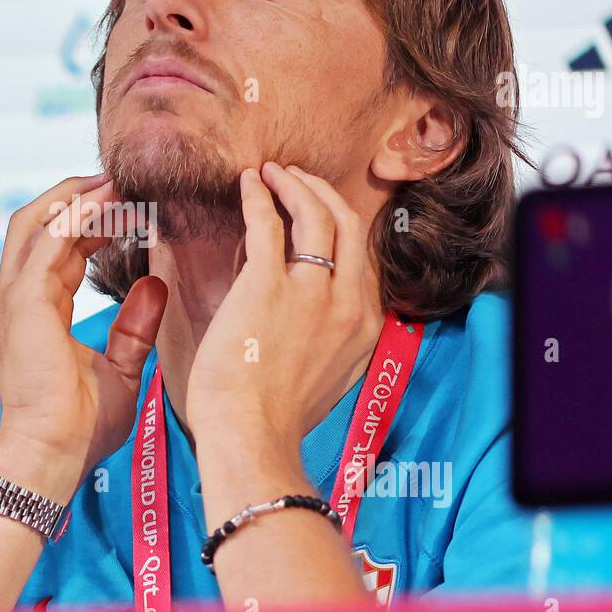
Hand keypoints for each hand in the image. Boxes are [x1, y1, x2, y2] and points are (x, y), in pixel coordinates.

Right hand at [0, 174, 167, 486]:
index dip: (92, 220)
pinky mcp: (23, 302)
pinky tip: (109, 204)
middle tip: (123, 182)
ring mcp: (14, 297)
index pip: (59, 246)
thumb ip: (134, 326)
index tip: (130, 205)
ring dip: (77, 197)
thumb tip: (155, 284)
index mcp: (36, 310)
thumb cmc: (81, 426)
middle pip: (39, 221)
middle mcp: (18, 296)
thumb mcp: (120, 367)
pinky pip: (47, 241)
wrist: (53, 455)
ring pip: (37, 220)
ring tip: (117, 183)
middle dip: (78, 196)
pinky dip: (77, 216)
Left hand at [185, 162, 383, 461]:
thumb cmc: (273, 420)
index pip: (362, 259)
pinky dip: (259, 196)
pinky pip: (268, 224)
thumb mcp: (327, 381)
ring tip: (272, 173)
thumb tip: (315, 327)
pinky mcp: (269, 286)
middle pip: (349, 226)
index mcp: (364, 328)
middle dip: (324, 194)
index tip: (318, 211)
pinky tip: (248, 184)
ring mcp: (313, 292)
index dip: (340, 227)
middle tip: (296, 180)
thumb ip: (330, 346)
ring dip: (296, 185)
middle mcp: (348, 304)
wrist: (252, 438)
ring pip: (317, 215)